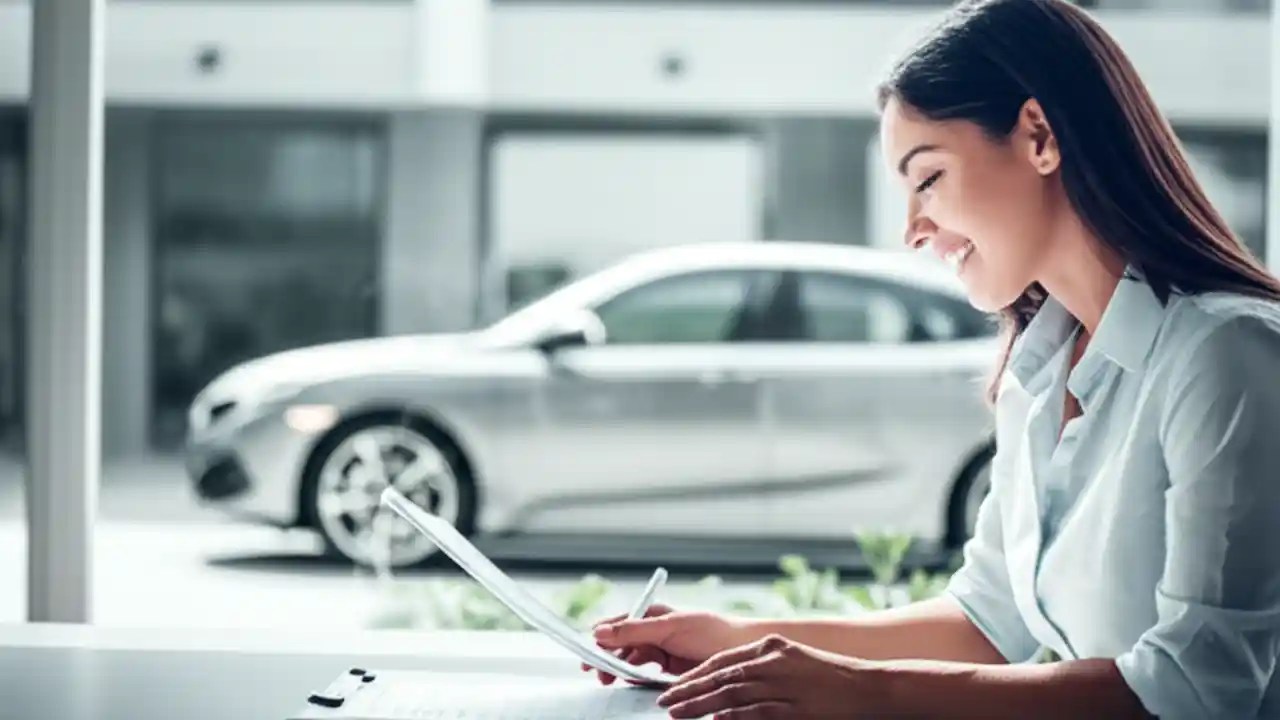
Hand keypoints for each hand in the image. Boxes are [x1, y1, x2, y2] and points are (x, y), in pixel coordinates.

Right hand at [582, 604, 756, 686]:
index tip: (586, 652)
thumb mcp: (669, 627)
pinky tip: (629, 683)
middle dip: (605, 658)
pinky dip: (633, 679)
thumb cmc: (709, 631)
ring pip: (628, 662)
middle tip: (596, 672)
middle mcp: (653, 632)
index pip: (617, 624)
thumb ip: (634, 630)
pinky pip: (643, 676)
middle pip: (619, 645)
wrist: (740, 652)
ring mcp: (660, 652)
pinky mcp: (667, 672)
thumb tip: (599, 631)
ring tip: (608, 680)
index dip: (599, 637)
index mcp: (651, 615)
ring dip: (616, 670)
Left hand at [656, 634, 885, 718]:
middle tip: (665, 701)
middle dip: (689, 689)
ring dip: (700, 704)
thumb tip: (726, 699)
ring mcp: (782, 684)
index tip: (674, 685)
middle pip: (720, 676)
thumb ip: (760, 673)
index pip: (722, 660)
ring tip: (677, 713)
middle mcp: (773, 661)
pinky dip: (732, 717)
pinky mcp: (792, 709)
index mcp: (771, 646)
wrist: (868, 687)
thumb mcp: (793, 662)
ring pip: (730, 694)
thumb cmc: (831, 678)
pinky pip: (754, 712)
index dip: (695, 674)